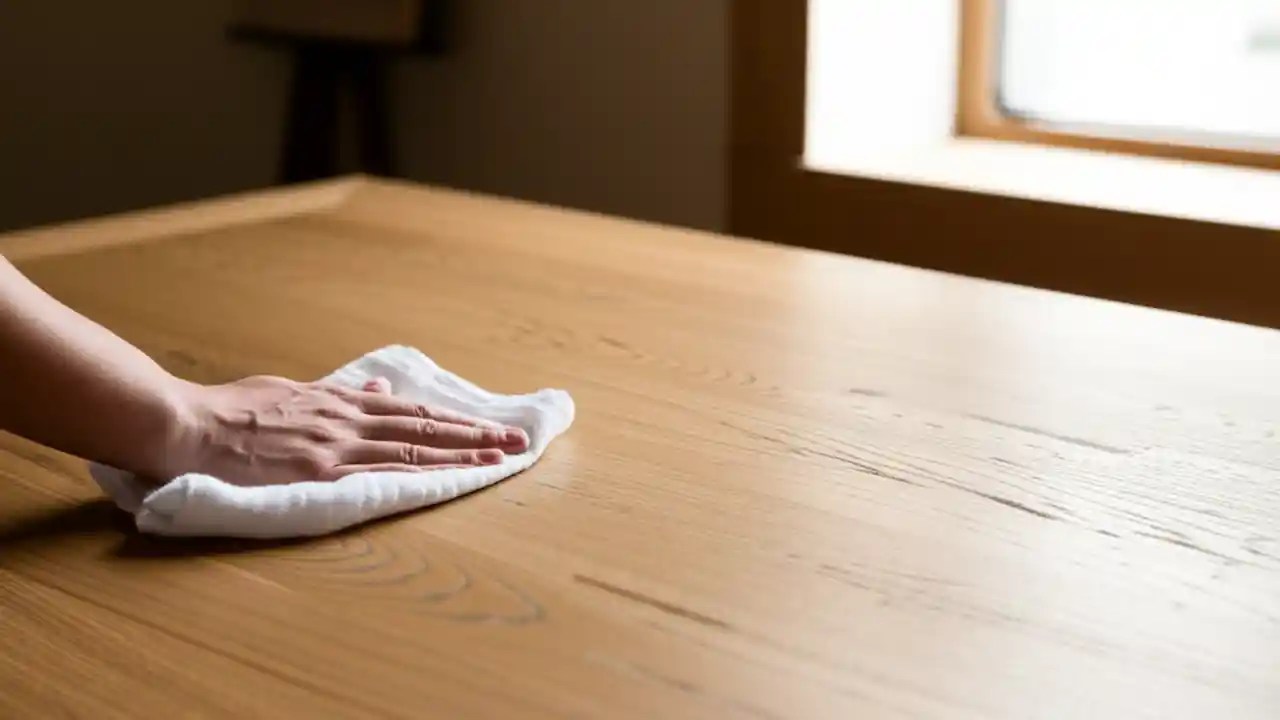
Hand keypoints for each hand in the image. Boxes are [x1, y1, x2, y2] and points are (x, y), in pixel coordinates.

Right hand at [160, 376, 528, 485]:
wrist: (188, 425)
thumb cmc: (232, 410)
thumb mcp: (292, 389)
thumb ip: (338, 392)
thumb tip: (378, 386)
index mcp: (340, 402)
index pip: (412, 411)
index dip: (455, 421)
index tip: (490, 428)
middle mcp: (347, 421)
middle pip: (424, 427)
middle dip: (474, 435)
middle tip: (517, 441)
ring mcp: (335, 448)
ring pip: (411, 449)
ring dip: (458, 455)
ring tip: (499, 460)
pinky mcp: (318, 475)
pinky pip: (377, 476)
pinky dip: (417, 477)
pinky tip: (446, 480)